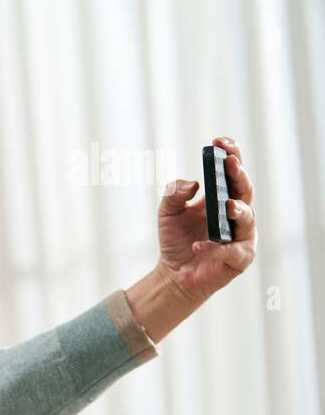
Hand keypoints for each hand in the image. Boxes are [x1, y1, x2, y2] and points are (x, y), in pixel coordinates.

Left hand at [155, 135, 256, 303]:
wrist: (174, 273)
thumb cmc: (176, 240)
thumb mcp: (167, 213)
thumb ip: (173, 195)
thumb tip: (192, 184)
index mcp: (223, 196)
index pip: (233, 171)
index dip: (231, 154)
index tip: (219, 141)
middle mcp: (237, 213)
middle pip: (245, 189)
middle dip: (239, 175)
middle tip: (230, 163)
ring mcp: (242, 235)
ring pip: (247, 218)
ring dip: (238, 209)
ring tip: (225, 205)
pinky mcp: (240, 258)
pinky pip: (232, 251)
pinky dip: (216, 247)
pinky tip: (200, 246)